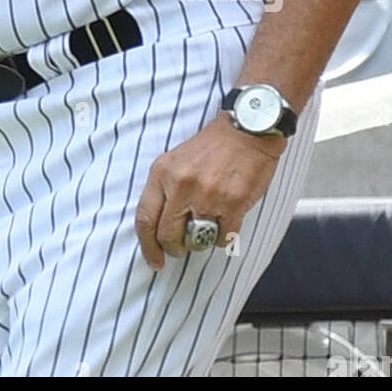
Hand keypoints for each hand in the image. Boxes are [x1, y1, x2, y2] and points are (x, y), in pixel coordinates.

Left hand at [134, 111, 285, 270]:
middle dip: (174, 248)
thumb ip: (163, 190)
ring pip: (195, 241)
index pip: (145, 219)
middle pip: (168, 235)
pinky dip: (222, 237)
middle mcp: (181, 185)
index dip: (147, 246)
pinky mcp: (234, 203)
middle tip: (181, 248)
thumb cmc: (210, 148)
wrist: (246, 130)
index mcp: (162, 172)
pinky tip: (225, 223)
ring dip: (200, 242)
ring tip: (206, 228)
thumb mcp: (175, 160)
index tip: (154, 260)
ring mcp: (208, 195)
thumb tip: (157, 228)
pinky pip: (222, 239)